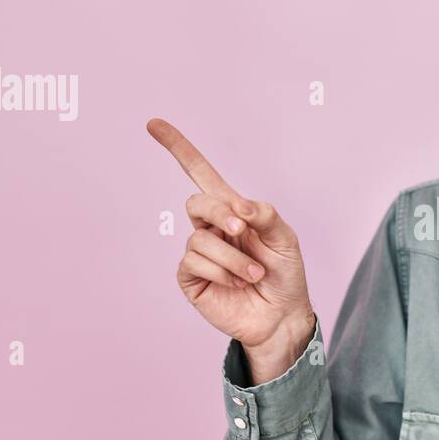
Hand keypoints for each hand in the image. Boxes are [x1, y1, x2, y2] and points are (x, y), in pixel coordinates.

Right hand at [147, 118, 315, 380]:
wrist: (283, 315)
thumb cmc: (285, 274)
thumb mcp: (285, 237)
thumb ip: (264, 214)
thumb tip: (236, 207)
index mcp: (232, 210)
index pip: (200, 173)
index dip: (178, 148)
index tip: (153, 123)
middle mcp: (211, 228)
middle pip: (197, 201)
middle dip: (221, 214)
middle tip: (243, 230)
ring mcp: (199, 252)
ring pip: (200, 238)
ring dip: (233, 257)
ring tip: (254, 274)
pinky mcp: (191, 278)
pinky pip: (195, 262)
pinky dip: (222, 272)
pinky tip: (237, 284)